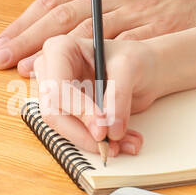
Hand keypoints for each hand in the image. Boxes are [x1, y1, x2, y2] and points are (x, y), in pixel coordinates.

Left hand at [0, 0, 195, 74]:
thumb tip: (66, 14)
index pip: (56, 1)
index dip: (27, 22)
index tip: (6, 42)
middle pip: (61, 18)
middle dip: (27, 40)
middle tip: (3, 58)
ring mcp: (136, 13)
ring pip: (84, 38)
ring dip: (53, 57)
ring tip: (28, 72)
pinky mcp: (156, 34)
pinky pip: (118, 55)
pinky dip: (93, 71)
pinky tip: (77, 82)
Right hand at [31, 34, 163, 155]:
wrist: (143, 71)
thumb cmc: (134, 59)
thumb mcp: (130, 68)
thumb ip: (118, 95)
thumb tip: (110, 129)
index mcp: (60, 50)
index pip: (57, 88)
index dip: (78, 110)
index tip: (102, 127)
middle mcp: (52, 73)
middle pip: (53, 113)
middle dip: (83, 133)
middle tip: (110, 144)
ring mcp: (57, 96)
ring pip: (63, 130)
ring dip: (94, 143)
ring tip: (125, 142)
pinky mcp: (68, 115)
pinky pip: (76, 136)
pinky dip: (99, 144)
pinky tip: (122, 141)